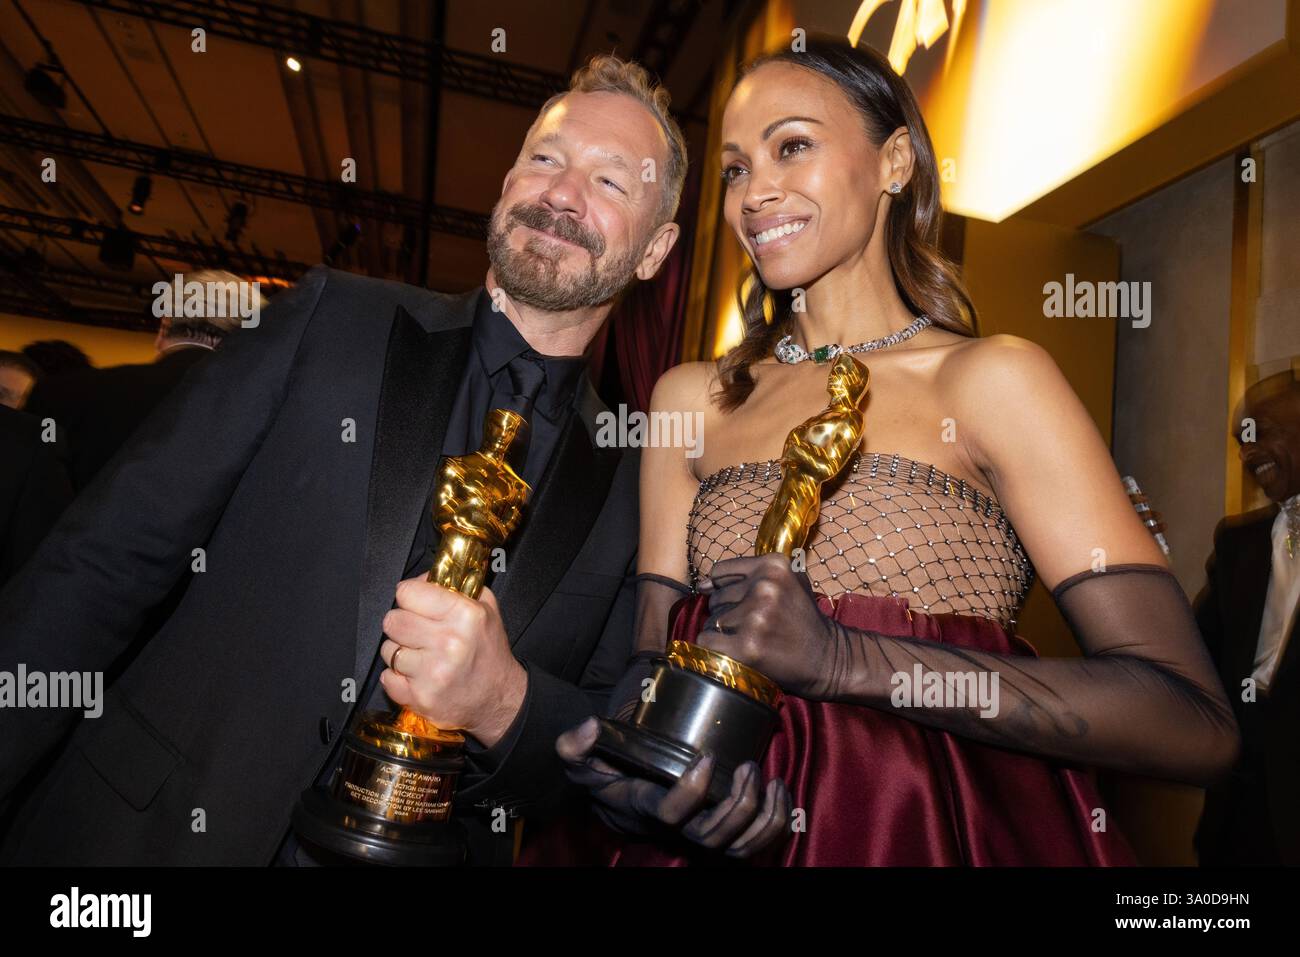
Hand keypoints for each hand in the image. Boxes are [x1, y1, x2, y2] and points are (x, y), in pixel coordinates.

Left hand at [379, 577, 526, 746]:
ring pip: (388, 650)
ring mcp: (432, 673)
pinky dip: (398, 677)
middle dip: (402, 623)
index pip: (407, 592)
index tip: (416, 603)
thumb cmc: (489, 653)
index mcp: (464, 615)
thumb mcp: (486, 609)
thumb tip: (423, 578)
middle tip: (418, 631)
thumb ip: (457, 586)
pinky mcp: (420, 697)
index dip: (410, 596)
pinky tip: (417, 675)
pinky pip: (387, 678)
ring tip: (421, 655)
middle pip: (392, 620)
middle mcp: (448, 643)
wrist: (498, 698)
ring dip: (400, 652)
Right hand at [555, 717, 790, 857]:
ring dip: (761, 820)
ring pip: (738, 849)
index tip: (705, 758)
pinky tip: (779, 792)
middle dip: (736, 806)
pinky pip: (754, 845)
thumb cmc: (605, 771)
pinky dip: (774, 824)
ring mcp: (701, 832)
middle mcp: (678, 828)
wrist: (619, 795)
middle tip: (748, 767)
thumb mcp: (582, 758)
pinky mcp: (722, 831)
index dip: (691, 793)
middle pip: (711, 838)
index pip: (670, 814)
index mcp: (647, 806)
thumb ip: (576, 745)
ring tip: (769, 781)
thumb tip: (588, 727)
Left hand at [697, 553, 842, 698]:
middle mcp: (765, 586)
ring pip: (711, 621)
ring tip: (748, 640)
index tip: (738, 604)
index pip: (719, 572)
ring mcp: (756, 616)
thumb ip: (748, 575)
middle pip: (715, 598)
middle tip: (752, 627)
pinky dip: (714, 650)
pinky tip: (735, 652)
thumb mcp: (789, 581)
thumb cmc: (802, 620)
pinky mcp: (747, 646)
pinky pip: (707, 642)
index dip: (724, 590)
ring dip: (722, 634)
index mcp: (774, 564)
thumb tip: (702, 585)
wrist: (829, 658)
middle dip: (727, 614)